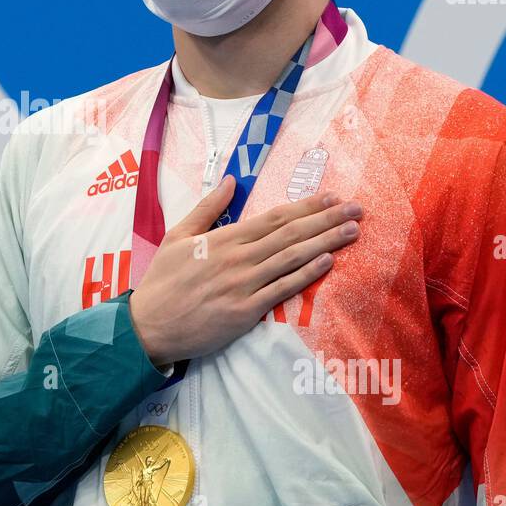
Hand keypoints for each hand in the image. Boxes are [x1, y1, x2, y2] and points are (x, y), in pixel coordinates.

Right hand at [128, 175, 361, 366]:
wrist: (149, 325)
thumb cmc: (162, 281)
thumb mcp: (177, 236)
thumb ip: (207, 208)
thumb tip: (230, 180)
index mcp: (223, 238)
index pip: (273, 217)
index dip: (306, 206)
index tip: (331, 197)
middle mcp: (237, 258)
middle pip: (290, 233)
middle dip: (326, 219)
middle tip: (356, 208)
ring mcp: (242, 285)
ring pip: (291, 258)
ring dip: (325, 242)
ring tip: (352, 231)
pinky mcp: (245, 312)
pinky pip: (282, 290)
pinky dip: (306, 274)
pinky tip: (328, 262)